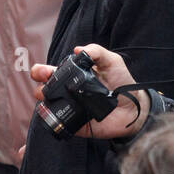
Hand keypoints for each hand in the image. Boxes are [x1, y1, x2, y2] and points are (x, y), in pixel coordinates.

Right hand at [31, 43, 148, 138]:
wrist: (134, 107)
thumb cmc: (123, 81)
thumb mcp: (112, 61)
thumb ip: (96, 52)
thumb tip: (77, 50)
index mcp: (73, 75)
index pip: (51, 72)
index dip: (41, 71)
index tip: (42, 72)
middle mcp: (68, 91)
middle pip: (44, 89)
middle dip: (39, 86)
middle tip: (45, 84)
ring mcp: (70, 108)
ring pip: (47, 106)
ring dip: (43, 102)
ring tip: (49, 98)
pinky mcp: (75, 124)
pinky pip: (58, 123)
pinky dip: (51, 121)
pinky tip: (54, 115)